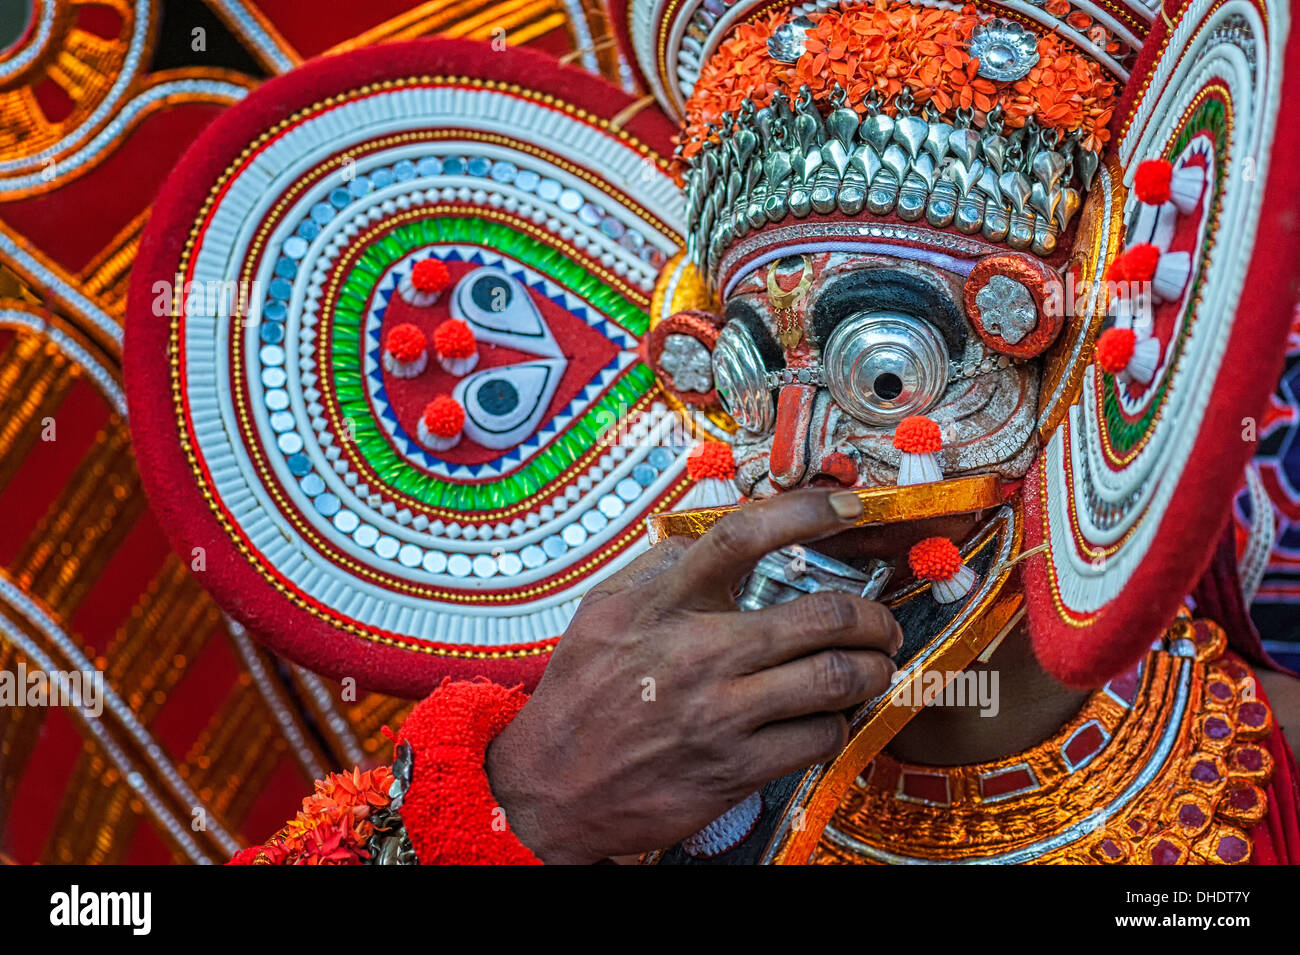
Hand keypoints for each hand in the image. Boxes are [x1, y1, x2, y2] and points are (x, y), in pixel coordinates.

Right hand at [485, 488, 901, 863]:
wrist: (551, 788)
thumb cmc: (579, 697)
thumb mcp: (600, 612)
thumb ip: (657, 569)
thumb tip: (709, 536)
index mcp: (660, 606)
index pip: (742, 538)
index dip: (805, 513)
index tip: (846, 505)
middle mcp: (695, 653)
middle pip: (820, 616)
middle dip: (872, 617)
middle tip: (881, 622)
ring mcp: (718, 714)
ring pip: (833, 680)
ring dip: (870, 671)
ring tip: (872, 668)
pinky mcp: (733, 769)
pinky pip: (816, 738)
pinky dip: (838, 723)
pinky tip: (830, 717)